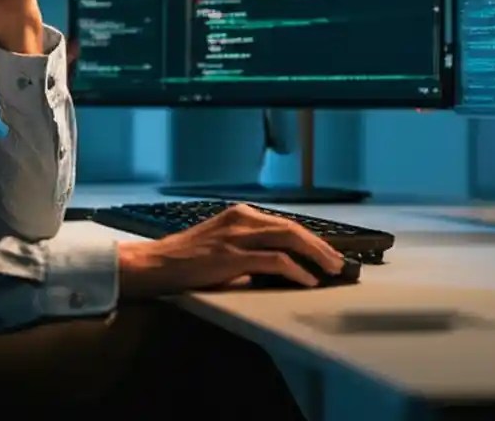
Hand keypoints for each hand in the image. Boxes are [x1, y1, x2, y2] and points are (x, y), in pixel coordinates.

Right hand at [116, 204, 346, 296]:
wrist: (155, 263)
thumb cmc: (185, 258)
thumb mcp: (220, 242)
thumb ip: (247, 247)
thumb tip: (279, 265)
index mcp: (240, 215)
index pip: (284, 223)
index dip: (310, 238)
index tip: (327, 251)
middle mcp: (242, 219)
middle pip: (293, 228)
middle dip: (320, 245)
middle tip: (339, 261)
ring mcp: (237, 236)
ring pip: (289, 239)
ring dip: (316, 255)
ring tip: (332, 269)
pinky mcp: (233, 255)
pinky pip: (275, 260)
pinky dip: (296, 270)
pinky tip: (307, 280)